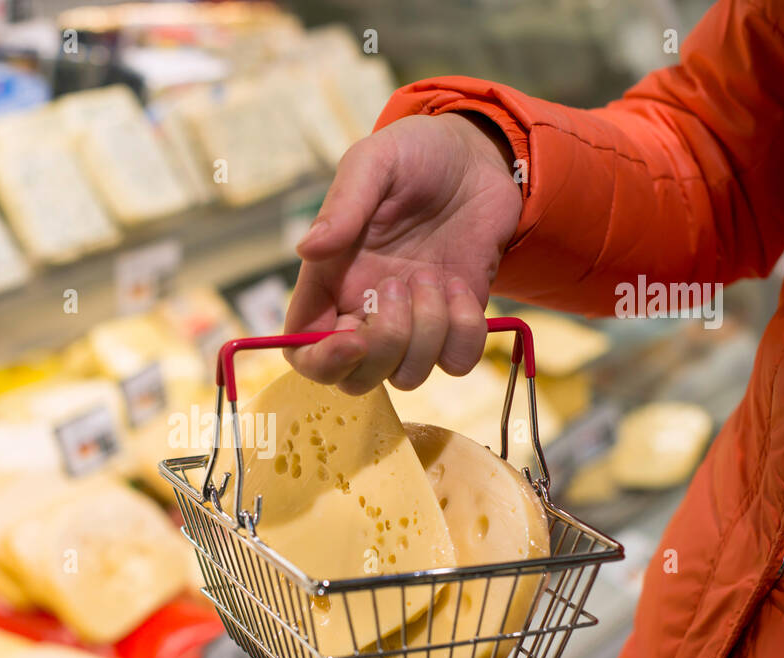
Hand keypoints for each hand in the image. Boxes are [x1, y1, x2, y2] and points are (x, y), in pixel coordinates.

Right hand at [284, 112, 523, 393]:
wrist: (479, 153)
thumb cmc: (416, 153)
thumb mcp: (374, 162)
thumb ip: (343, 205)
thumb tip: (307, 248)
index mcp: (331, 281)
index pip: (304, 349)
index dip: (321, 362)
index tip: (352, 340)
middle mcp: (367, 310)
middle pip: (357, 379)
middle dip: (384, 347)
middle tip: (400, 286)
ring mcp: (414, 321)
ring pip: (407, 376)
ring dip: (426, 333)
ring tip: (435, 276)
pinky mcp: (456, 321)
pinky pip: (456, 361)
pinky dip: (464, 332)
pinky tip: (461, 287)